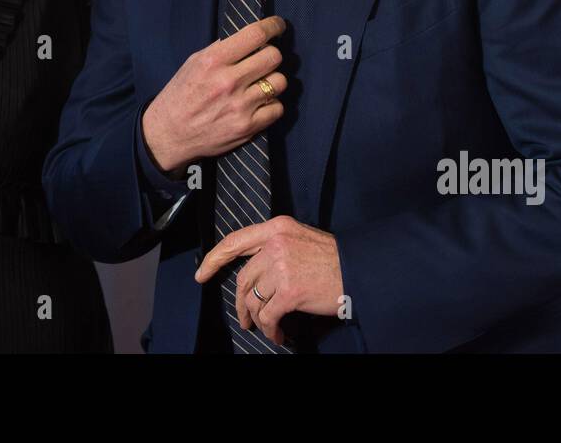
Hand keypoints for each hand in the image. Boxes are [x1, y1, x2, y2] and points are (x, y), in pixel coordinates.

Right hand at [141, 16, 287, 172]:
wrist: (169, 134)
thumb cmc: (180, 95)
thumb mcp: (194, 63)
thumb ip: (221, 49)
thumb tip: (250, 37)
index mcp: (213, 61)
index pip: (256, 35)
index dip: (273, 26)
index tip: (278, 26)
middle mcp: (228, 81)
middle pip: (273, 57)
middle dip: (272, 55)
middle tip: (265, 60)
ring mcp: (240, 106)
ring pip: (280, 82)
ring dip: (272, 81)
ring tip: (259, 84)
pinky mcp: (247, 127)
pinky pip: (277, 108)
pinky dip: (271, 105)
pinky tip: (258, 104)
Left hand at [194, 216, 343, 345]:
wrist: (359, 270)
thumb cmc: (332, 258)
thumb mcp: (300, 238)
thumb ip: (274, 246)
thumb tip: (252, 271)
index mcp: (276, 227)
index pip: (235, 241)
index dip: (214, 259)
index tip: (202, 274)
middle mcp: (275, 244)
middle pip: (243, 278)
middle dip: (241, 303)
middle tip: (244, 320)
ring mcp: (281, 267)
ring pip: (254, 300)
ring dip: (258, 319)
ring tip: (266, 328)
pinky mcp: (289, 291)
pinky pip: (268, 315)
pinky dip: (270, 329)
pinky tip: (278, 334)